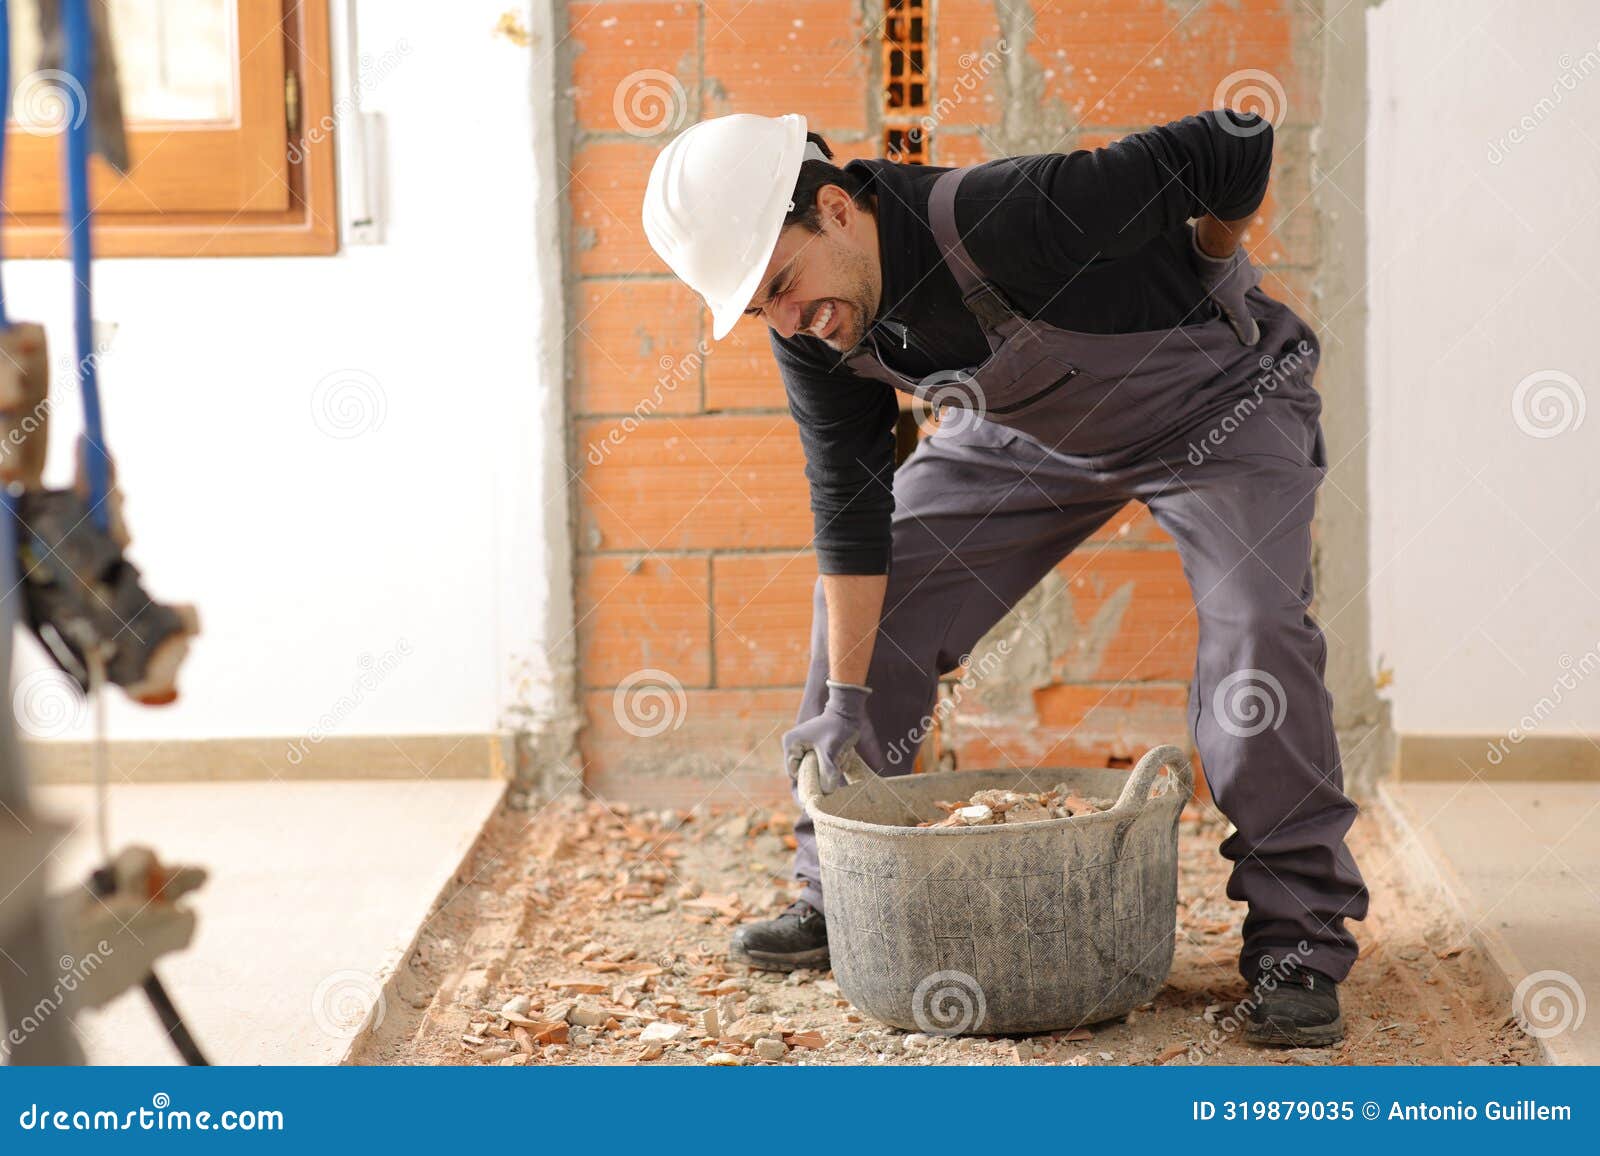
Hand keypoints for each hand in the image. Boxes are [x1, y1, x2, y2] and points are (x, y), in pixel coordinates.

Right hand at [784, 680, 872, 793]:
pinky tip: (844, 753)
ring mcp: (806, 746)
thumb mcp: (831, 754)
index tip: (823, 787)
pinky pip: (825, 762)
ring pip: (818, 768)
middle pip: (808, 772)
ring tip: (843, 755)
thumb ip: (827, 775)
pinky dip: (835, 762)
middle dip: (824, 772)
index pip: (795, 774)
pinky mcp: (817, 746)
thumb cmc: (837, 729)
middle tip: (838, 764)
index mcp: (791, 745)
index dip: (809, 783)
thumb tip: (826, 792)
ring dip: (833, 767)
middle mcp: (795, 745)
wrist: (848, 711)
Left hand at [1188, 227, 1261, 344]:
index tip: (1244, 290)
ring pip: (1227, 256)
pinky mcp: (1212, 240)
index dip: (1251, 283)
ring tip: (1207, 272)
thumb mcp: (1232, 303)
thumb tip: (1252, 340)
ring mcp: (1229, 247)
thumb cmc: (1223, 278)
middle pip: (1242, 265)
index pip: (1256, 278)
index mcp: (1249, 274)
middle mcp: (1243, 259)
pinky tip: (1197, 261)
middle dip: (1236, 272)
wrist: (1210, 250)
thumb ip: (1241, 320)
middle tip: (1224, 280)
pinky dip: (1207, 254)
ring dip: (1220, 263)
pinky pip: (1211, 248)